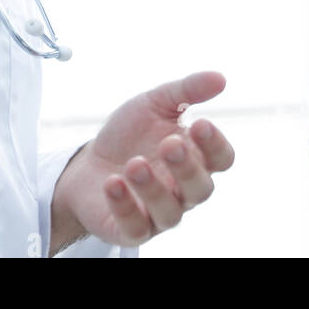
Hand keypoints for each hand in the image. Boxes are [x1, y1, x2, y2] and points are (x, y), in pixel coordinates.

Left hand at [49, 71, 234, 252]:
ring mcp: (159, 213)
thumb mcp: (154, 104)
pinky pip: (136, 227)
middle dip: (187, 168)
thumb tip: (220, 78)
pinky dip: (125, 206)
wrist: (86, 163)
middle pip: (201, 190)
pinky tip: (113, 183)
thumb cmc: (129, 134)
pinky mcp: (131, 230)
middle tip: (169, 144)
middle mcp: (183, 190)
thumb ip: (187, 91)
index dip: (215, 144)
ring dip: (153, 189)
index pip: (222, 159)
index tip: (199, 123)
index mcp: (197, 159)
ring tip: (134, 163)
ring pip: (170, 212)